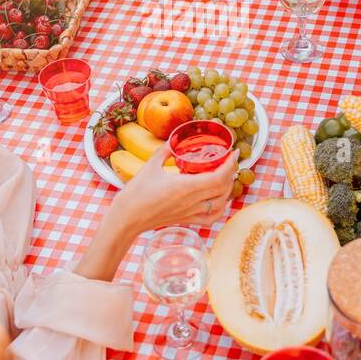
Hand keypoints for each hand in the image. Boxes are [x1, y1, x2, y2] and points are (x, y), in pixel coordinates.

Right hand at [111, 143, 237, 237]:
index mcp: (186, 186)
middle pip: (223, 188)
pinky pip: (211, 218)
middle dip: (231, 173)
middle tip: (230, 160)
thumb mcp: (150, 165)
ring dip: (228, 189)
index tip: (233, 153)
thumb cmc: (136, 193)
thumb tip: (175, 139)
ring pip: (220, 202)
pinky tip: (221, 200)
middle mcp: (192, 201)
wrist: (127, 218)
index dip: (230, 165)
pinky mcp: (187, 220)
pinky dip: (220, 208)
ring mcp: (191, 212)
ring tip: (227, 176)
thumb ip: (165, 150)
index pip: (218, 176)